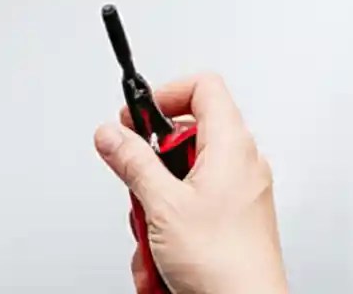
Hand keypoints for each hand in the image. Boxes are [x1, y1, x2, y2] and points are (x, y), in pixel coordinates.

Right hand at [94, 73, 288, 293]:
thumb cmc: (226, 264)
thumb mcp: (163, 206)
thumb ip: (133, 162)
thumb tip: (112, 134)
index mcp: (232, 145)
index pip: (202, 87)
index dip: (165, 94)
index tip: (136, 118)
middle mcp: (240, 164)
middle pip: (184, 136)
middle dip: (151, 165)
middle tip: (138, 184)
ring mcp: (236, 194)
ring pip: (180, 179)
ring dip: (155, 206)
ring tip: (154, 233)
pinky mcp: (229, 221)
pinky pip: (188, 209)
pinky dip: (168, 229)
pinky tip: (164, 255)